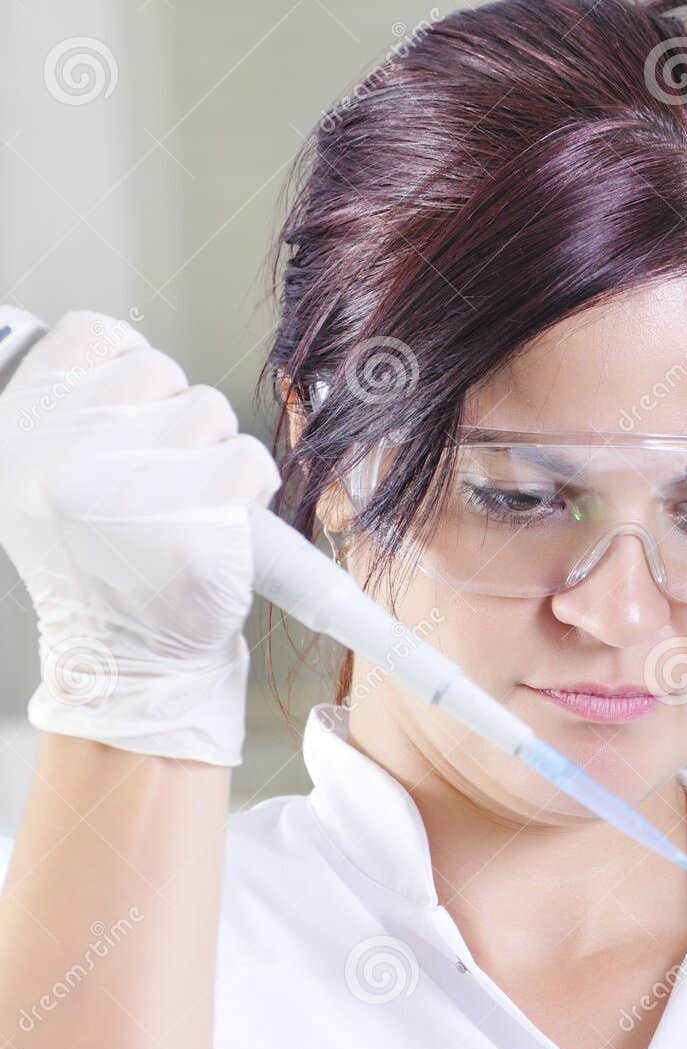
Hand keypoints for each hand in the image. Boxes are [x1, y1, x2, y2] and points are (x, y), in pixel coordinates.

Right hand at [0, 310, 280, 763]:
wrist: (127, 662)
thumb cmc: (95, 570)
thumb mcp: (38, 484)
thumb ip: (68, 415)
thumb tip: (124, 359)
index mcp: (22, 432)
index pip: (97, 336)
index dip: (129, 369)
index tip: (135, 416)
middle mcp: (68, 459)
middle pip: (161, 372)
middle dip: (175, 420)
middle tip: (160, 481)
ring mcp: (135, 491)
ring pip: (211, 411)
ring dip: (214, 453)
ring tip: (187, 505)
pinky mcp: (199, 526)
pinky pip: (251, 461)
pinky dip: (250, 489)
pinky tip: (219, 524)